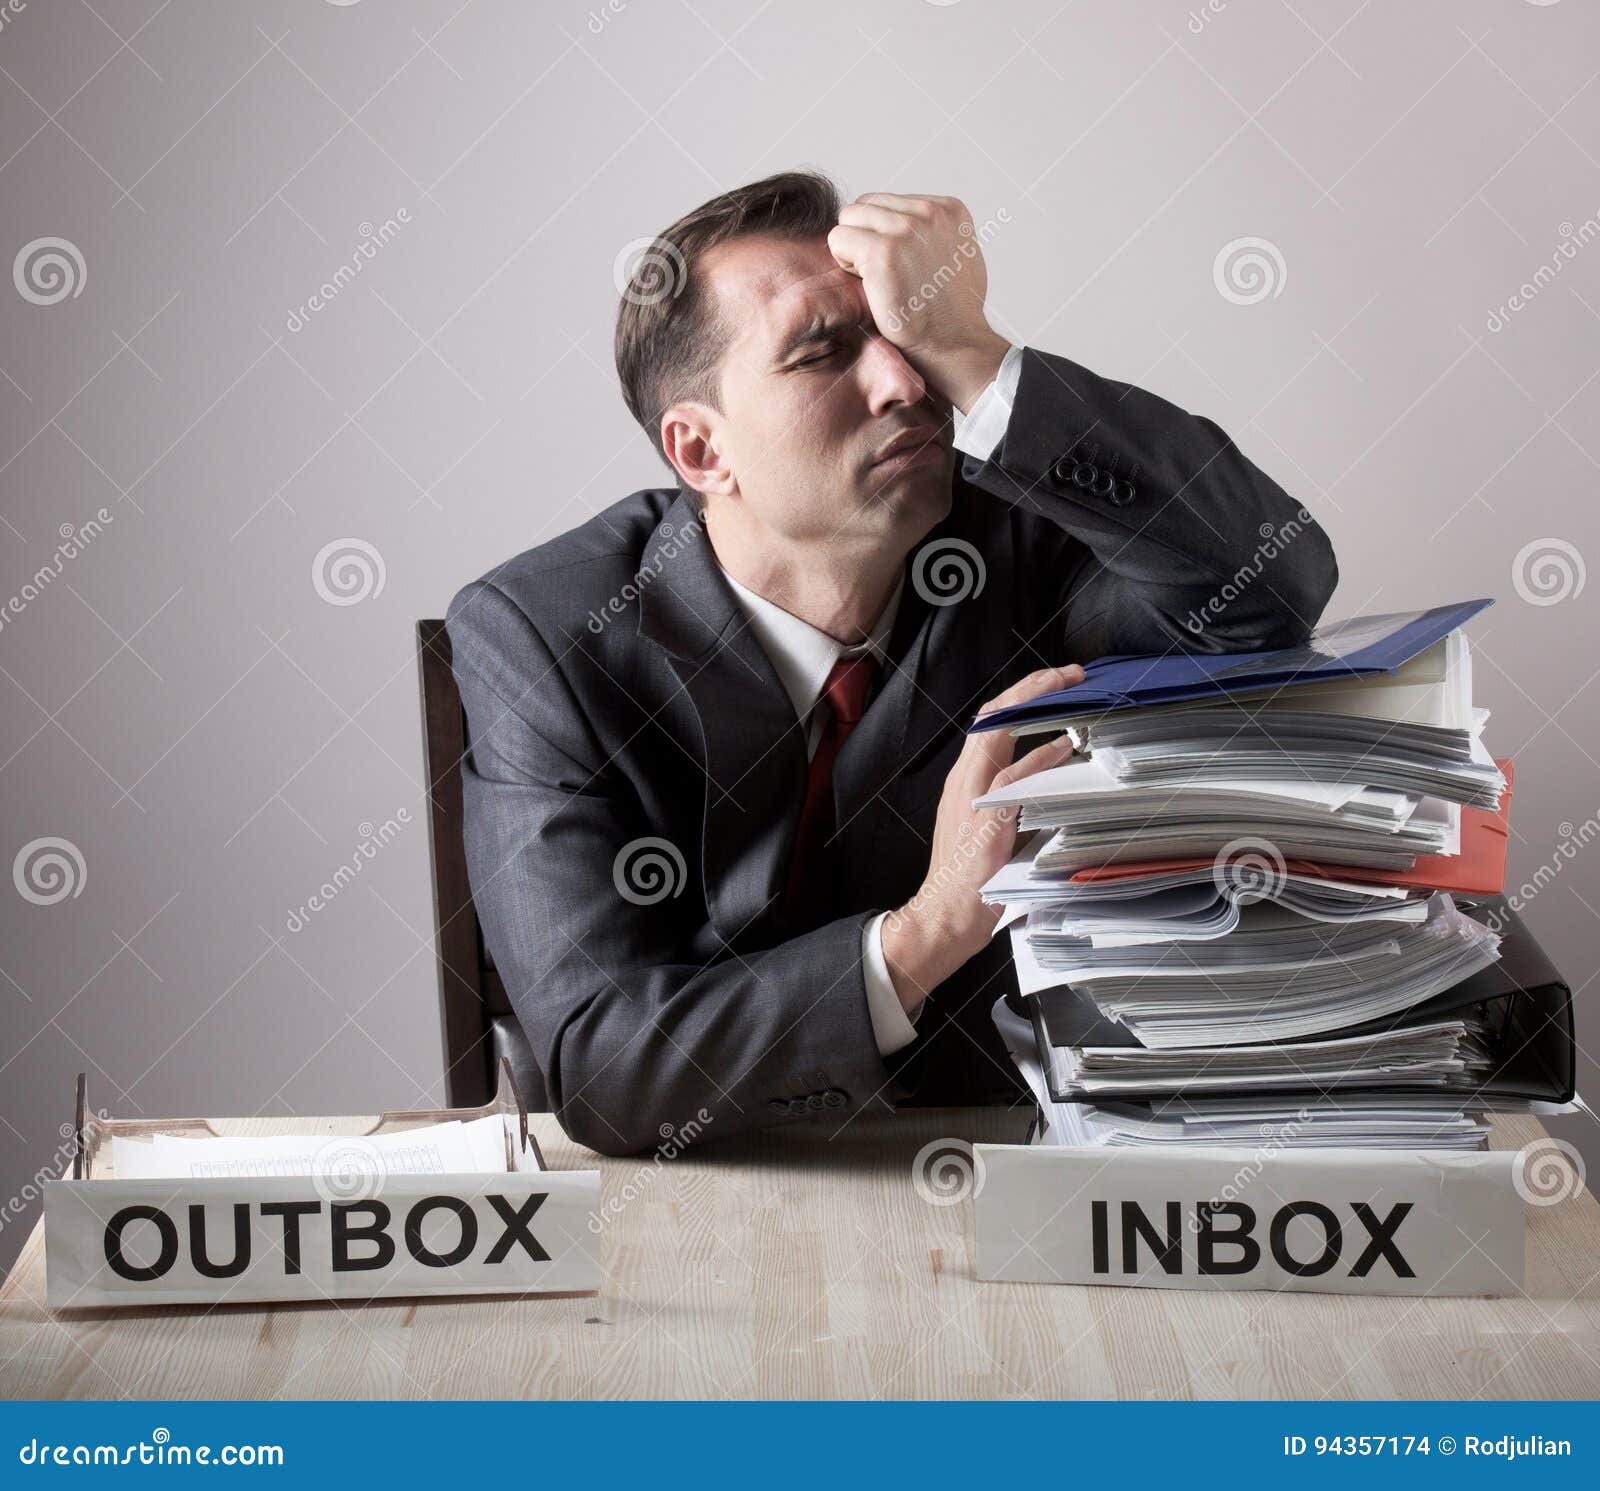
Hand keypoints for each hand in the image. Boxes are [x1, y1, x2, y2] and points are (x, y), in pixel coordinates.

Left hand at [827, 192, 1012, 412]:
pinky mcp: (882, 251)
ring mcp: (906, 229)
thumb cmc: (953, 313)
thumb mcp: (958, 255)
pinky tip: (867, 286)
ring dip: (853, 249)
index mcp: (949, 209)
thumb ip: (935, 232)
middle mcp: (929, 212)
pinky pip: (837, 238)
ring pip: (849, 217)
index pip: (889, 202)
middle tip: (882, 275)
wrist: (956, 345)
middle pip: (866, 204)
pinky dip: (843, 263)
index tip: (902, 267)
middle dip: (865, 237)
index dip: (884, 235)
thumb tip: (904, 219)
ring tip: (876, 280)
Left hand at [880, 663, 1084, 1014]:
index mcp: (969, 781)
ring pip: (1005, 739)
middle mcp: (970, 781)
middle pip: (999, 718)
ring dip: (1037, 716)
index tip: (1065, 678)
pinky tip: (1061, 754)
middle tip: (1072, 679)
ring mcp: (977, 794)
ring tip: (1070, 704)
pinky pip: (1015, 767)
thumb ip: (1012, 794)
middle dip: (1035, 692)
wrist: (947, 920)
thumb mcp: (992, 838)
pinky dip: (1040, 751)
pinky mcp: (987, 810)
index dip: (1032, 691)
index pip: (998, 718)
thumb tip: (1042, 758)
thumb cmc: (964, 888)